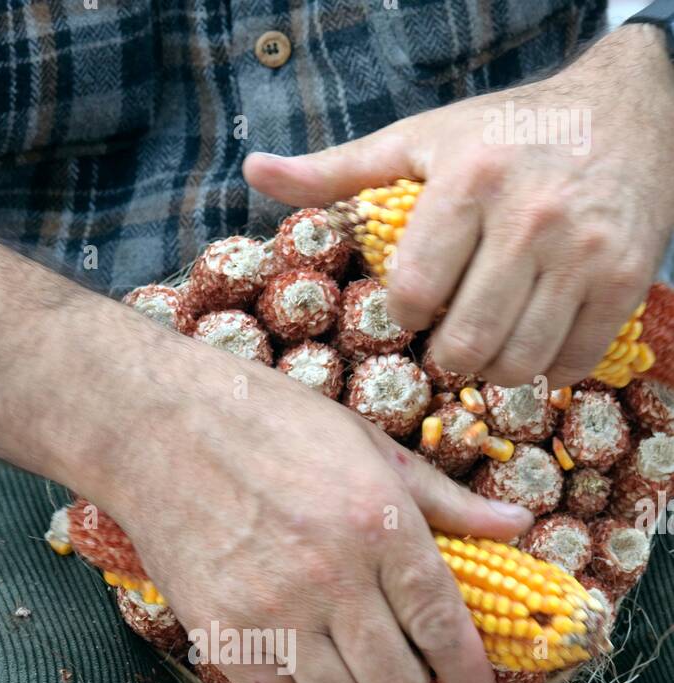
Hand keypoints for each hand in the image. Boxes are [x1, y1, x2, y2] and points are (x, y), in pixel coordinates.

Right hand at [92, 313, 531, 682]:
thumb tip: (518, 528)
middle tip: (400, 664)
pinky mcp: (222, 632)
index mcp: (378, 524)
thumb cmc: (270, 427)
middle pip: (396, 680)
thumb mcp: (368, 445)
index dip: (467, 668)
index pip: (441, 624)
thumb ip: (444, 501)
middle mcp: (331, 576)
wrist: (159, 428)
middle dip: (410, 682)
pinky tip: (298, 662)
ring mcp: (272, 610)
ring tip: (348, 666)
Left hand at [244, 23, 673, 388]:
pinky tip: (535, 342)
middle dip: (446, 356)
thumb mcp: (420, 140)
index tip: (414, 305)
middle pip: (466, 342)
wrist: (627, 112)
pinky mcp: (626, 279)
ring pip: (520, 363)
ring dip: (494, 370)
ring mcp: (585, 252)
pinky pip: (574, 362)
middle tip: (448, 340)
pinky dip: (549, 370)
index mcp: (470, 180)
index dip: (405, 314)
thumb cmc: (507, 133)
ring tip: (487, 343)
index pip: (415, 293)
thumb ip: (338, 171)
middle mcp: (531, 217)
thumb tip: (255, 173)